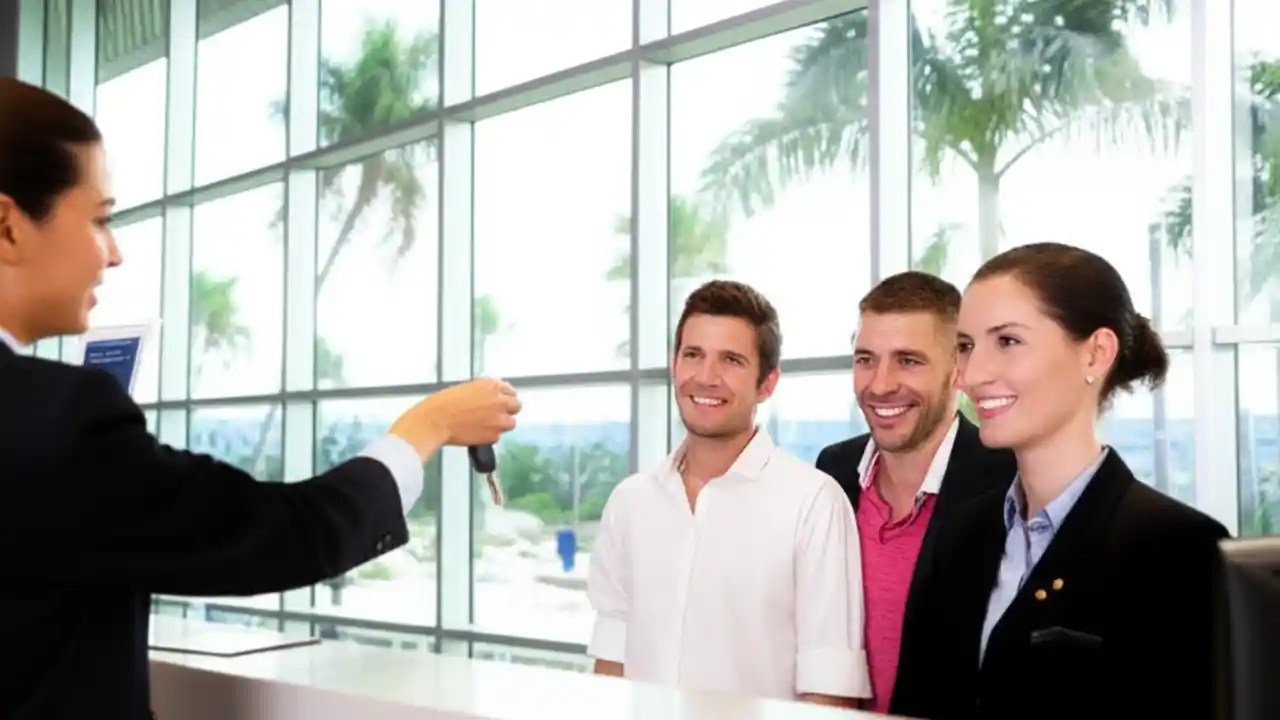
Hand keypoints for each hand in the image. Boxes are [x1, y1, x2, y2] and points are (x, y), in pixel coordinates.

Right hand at [390, 378, 520, 460]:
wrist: (435, 421)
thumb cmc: (443, 404)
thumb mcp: (466, 389)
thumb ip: (483, 393)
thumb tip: (489, 400)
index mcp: (492, 385)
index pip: (510, 390)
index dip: (504, 397)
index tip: (500, 401)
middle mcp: (500, 400)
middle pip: (516, 405)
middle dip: (508, 410)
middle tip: (496, 414)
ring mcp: (499, 419)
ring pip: (511, 423)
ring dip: (502, 424)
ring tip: (487, 425)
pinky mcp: (494, 435)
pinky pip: (498, 436)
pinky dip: (490, 436)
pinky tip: (477, 433)